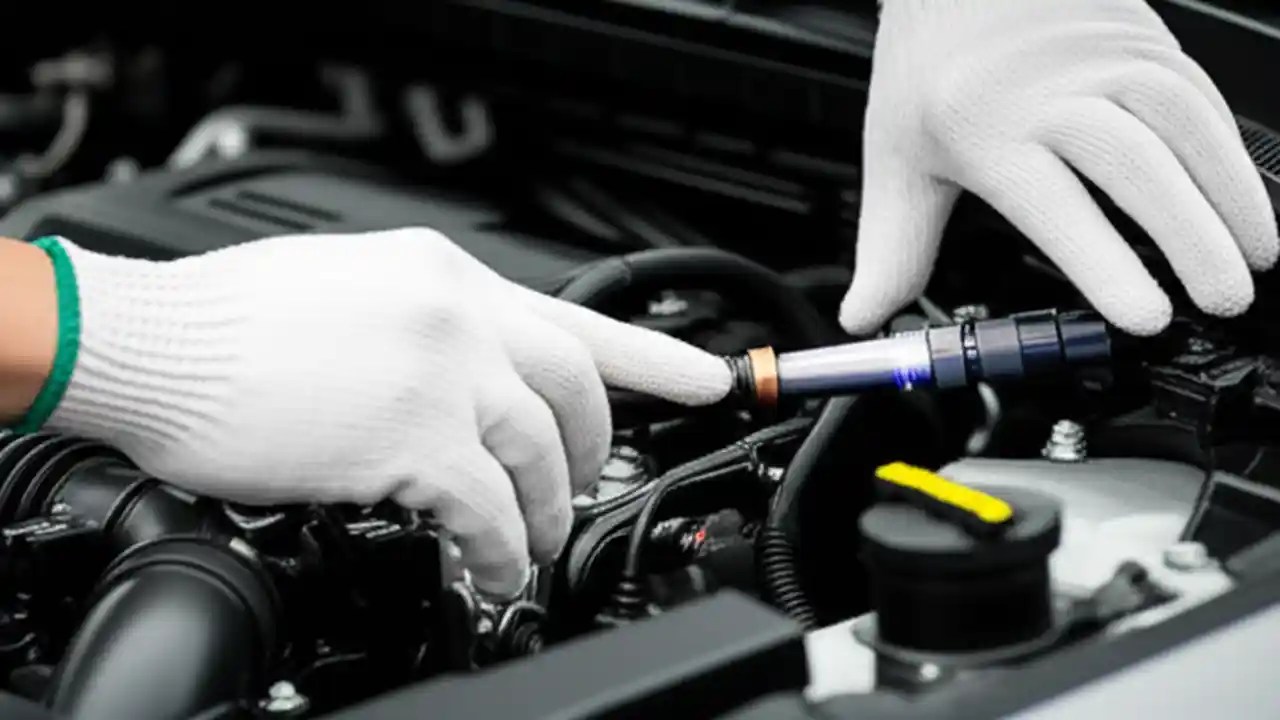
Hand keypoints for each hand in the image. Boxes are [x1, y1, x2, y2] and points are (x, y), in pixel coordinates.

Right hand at [31, 230, 731, 596]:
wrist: (154, 342)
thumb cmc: (232, 323)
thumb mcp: (352, 287)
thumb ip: (429, 326)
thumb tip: (470, 376)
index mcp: (446, 275)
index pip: (578, 315)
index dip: (656, 355)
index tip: (708, 378)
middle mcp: (458, 315)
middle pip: (577, 390)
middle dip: (590, 452)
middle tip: (582, 488)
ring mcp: (440, 374)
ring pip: (540, 455)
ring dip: (545, 510)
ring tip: (531, 541)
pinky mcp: (411, 438)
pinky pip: (489, 508)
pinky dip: (502, 544)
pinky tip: (492, 562)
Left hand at [841, 0, 1278, 335]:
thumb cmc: (930, 61)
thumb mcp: (895, 155)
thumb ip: (893, 246)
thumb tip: (865, 316)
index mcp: (986, 130)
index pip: (1055, 206)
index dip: (1105, 264)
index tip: (1144, 315)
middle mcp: (1055, 92)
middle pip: (1138, 169)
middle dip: (1191, 241)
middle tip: (1222, 302)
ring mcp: (1109, 60)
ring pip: (1187, 129)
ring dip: (1230, 198)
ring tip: (1254, 261)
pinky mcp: (1147, 41)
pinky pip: (1202, 99)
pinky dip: (1230, 152)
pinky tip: (1242, 196)